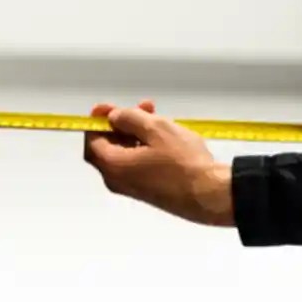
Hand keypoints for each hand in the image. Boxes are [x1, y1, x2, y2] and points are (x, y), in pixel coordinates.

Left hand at [83, 100, 233, 225]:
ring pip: (124, 155)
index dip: (99, 120)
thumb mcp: (156, 129)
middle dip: (121, 124)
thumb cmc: (182, 161)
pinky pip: (137, 165)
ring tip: (156, 117)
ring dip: (135, 134)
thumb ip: (129, 118)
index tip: (109, 107)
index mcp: (112, 166)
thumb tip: (114, 118)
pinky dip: (142, 148)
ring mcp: (133, 188)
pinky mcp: (149, 192)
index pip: (92, 140)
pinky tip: (161, 138)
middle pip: (107, 147)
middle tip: (139, 108)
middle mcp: (116, 180)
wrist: (210, 195)